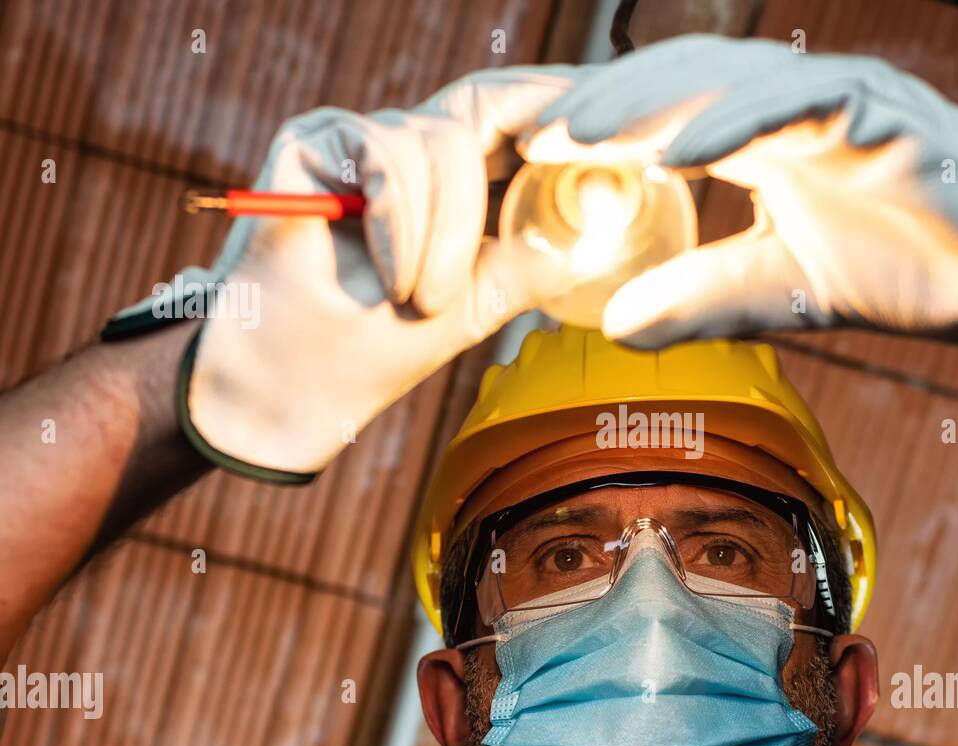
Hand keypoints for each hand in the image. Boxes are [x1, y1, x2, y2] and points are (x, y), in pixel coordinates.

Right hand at [114, 65, 583, 478]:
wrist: (291, 391)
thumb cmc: (378, 349)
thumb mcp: (477, 301)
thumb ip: (532, 256)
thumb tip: (607, 221)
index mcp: (451, 182)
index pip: (513, 117)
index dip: (564, 106)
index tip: (629, 121)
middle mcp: (407, 149)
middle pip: (485, 105)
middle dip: (536, 140)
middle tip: (585, 165)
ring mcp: (359, 142)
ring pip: (440, 142)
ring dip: (446, 236)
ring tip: (424, 303)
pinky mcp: (313, 144)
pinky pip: (385, 158)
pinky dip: (401, 228)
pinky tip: (393, 282)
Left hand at [525, 36, 957, 392]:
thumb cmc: (895, 273)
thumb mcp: (773, 291)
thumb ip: (697, 297)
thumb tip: (614, 325)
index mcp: (764, 136)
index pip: (667, 114)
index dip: (600, 130)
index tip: (530, 159)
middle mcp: (795, 105)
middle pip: (684, 78)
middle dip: (608, 103)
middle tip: (531, 135)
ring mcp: (842, 99)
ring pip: (733, 76)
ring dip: (654, 102)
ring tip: (582, 135)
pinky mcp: (887, 114)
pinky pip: (803, 103)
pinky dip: (738, 121)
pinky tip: (678, 154)